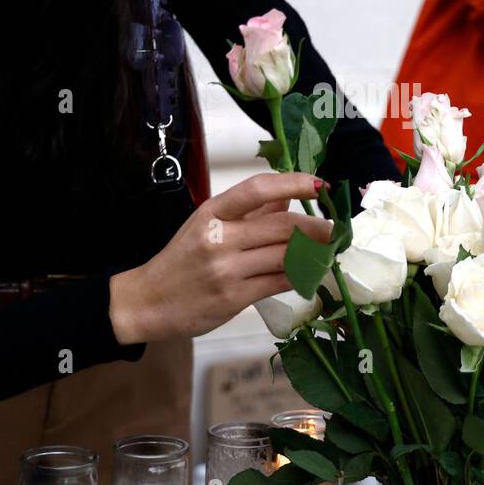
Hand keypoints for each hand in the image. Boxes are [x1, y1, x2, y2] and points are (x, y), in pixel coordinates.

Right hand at [109, 171, 331, 343]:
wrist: (147, 301)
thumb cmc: (181, 260)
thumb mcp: (207, 224)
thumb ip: (249, 210)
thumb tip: (288, 193)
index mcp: (212, 212)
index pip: (258, 189)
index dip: (294, 183)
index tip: (319, 185)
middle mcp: (219, 238)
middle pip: (282, 226)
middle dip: (317, 227)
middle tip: (336, 229)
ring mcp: (226, 270)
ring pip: (287, 256)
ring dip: (315, 254)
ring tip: (328, 252)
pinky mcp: (234, 298)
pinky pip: (280, 283)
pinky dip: (301, 277)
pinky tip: (310, 274)